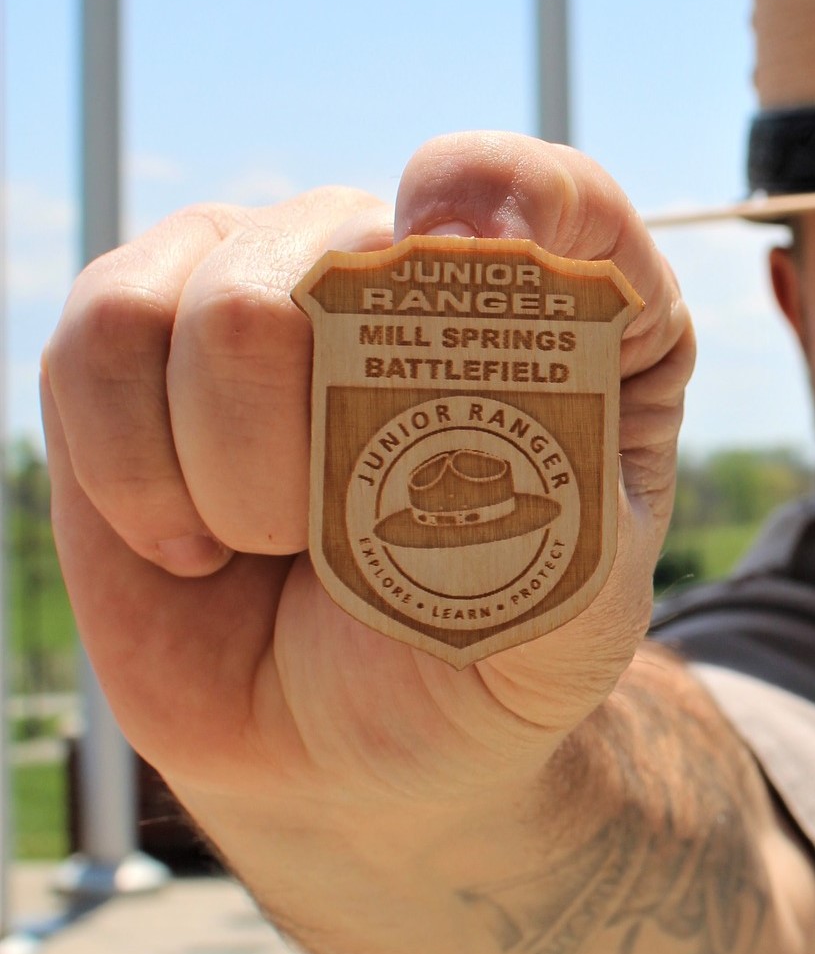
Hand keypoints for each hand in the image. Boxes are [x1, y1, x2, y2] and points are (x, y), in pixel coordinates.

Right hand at [43, 135, 695, 821]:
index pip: (552, 196)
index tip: (462, 269)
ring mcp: (276, 291)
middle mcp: (416, 278)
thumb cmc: (486, 662)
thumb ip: (565, 489)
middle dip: (345, 434)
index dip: (508, 203)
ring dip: (242, 467)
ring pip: (223, 301)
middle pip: (356, 247)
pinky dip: (135, 466)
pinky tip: (186, 540)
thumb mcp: (574, 609)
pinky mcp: (144, 340)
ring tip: (279, 547)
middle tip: (354, 540)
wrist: (356, 756)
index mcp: (564, 328)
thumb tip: (477, 355)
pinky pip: (102, 338)